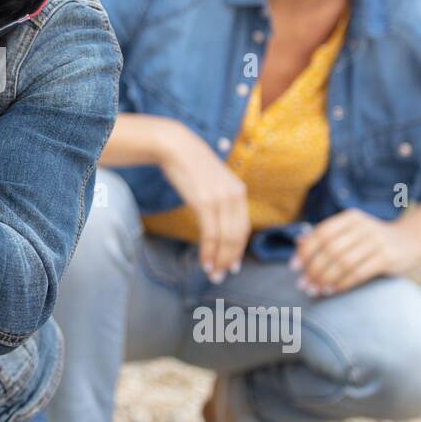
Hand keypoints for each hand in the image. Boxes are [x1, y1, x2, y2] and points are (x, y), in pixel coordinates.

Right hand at [157, 121, 249, 280]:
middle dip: (230, 259)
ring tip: (212, 273)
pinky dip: (208, 251)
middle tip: (222, 275)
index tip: (233, 264)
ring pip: (225, 238)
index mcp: (239, 192)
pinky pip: (210, 233)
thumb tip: (217, 220)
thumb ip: (220, 199)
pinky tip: (204, 261)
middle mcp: (234, 196)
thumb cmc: (190, 164)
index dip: (238, 249)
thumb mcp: (214, 181)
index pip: (244, 228)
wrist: (176, 146)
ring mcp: (220, 199)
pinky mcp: (205, 202)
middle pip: (237, 236)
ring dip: (219, 259)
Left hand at [292, 208, 419, 296]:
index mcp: (350, 218)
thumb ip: (326, 236)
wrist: (410, 241)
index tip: (294, 267)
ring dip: (325, 279)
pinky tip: (333, 290)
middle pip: (330, 249)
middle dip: (313, 269)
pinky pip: (359, 272)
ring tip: (315, 290)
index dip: (305, 251)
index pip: (321, 233)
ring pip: (343, 262)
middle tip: (303, 284)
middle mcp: (363, 226)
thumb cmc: (372, 239)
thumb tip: (298, 243)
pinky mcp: (387, 257)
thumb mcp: (351, 231)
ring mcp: (376, 241)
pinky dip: (342, 283)